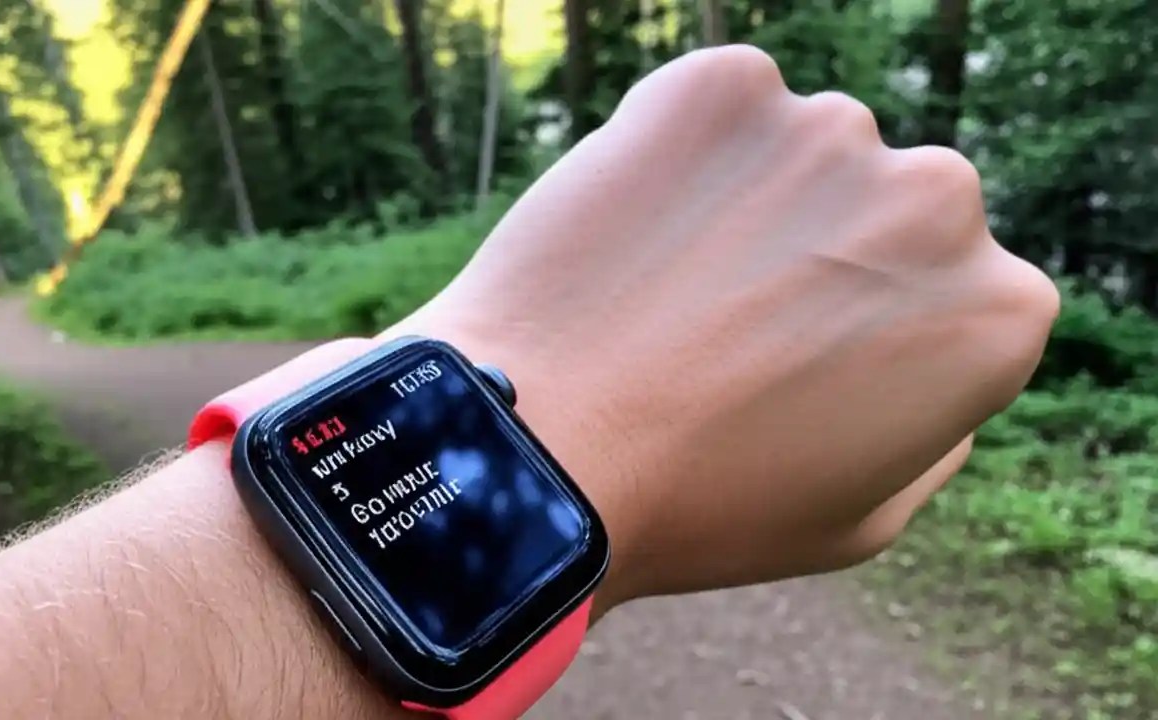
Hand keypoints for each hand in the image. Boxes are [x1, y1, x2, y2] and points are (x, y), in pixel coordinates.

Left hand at [388, 46, 1057, 604]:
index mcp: (997, 313)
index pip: (959, 295)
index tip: (803, 364)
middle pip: (892, 210)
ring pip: (803, 156)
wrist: (542, 452)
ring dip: (756, 201)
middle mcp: (940, 201)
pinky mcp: (723, 88)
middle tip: (731, 322)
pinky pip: (717, 113)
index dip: (874, 333)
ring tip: (668, 289)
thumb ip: (936, 429)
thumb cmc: (699, 506)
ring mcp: (829, 131)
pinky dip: (682, 155)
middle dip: (829, 253)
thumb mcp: (859, 517)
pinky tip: (633, 237)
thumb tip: (934, 357)